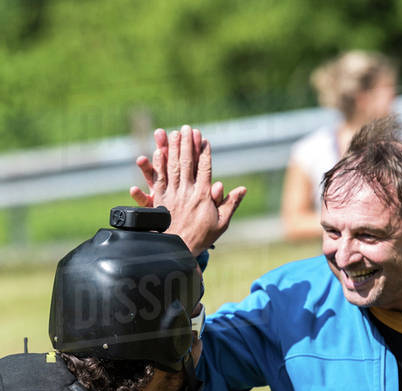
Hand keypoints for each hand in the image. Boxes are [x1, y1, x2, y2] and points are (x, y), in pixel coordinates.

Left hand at [129, 125, 245, 255]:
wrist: (176, 251)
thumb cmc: (200, 238)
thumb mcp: (221, 223)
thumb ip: (230, 204)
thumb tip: (243, 189)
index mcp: (203, 196)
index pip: (205, 169)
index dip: (204, 153)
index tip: (204, 139)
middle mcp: (187, 192)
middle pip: (187, 163)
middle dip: (187, 144)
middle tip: (187, 128)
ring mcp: (172, 195)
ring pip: (172, 167)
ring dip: (173, 149)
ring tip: (174, 134)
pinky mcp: (159, 200)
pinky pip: (159, 179)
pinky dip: (159, 165)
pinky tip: (159, 153)